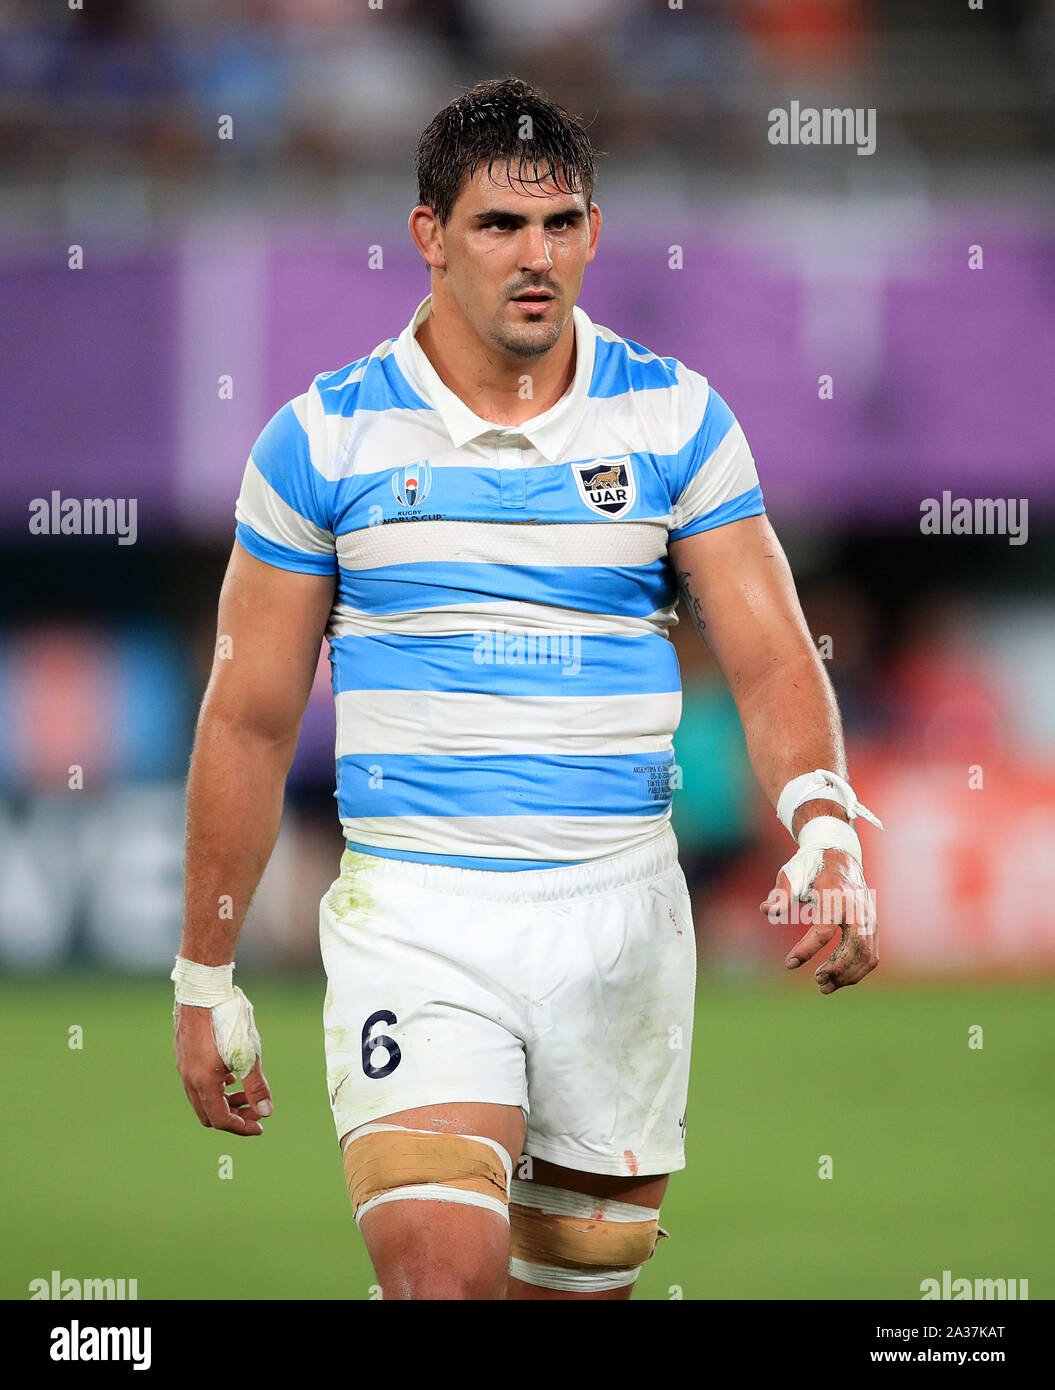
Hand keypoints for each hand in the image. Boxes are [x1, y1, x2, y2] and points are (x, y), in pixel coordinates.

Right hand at [174, 1002, 272, 1134]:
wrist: (204, 989)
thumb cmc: (228, 1020)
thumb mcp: (249, 1054)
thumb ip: (256, 1086)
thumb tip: (266, 1112)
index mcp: (204, 1083)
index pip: (220, 1120)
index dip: (241, 1127)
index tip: (259, 1127)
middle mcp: (188, 1078)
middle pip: (208, 1114)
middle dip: (233, 1117)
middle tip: (255, 1112)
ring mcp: (183, 1065)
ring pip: (202, 1097)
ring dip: (225, 1101)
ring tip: (246, 1093)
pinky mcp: (184, 1053)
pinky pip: (197, 1081)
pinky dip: (216, 1086)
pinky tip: (231, 1075)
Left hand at [759, 848, 877, 994]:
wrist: (839, 855)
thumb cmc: (811, 866)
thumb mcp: (792, 874)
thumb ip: (781, 894)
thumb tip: (767, 910)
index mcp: (835, 894)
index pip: (825, 929)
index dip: (807, 949)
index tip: (789, 964)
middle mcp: (857, 907)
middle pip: (856, 946)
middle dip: (838, 969)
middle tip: (817, 980)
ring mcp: (869, 917)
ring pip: (868, 955)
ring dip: (848, 975)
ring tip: (824, 986)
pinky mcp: (872, 926)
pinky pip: (871, 954)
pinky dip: (856, 970)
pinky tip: (837, 978)